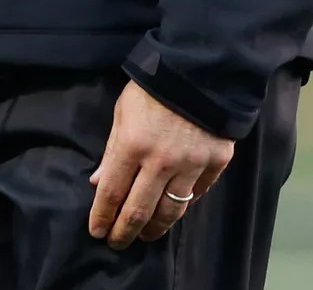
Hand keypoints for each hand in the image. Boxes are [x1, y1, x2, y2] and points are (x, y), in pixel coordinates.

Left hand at [87, 81, 232, 248]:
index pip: (112, 193)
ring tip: (145, 234)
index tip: (97, 232)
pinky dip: (184, 205)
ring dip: (154, 228)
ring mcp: (191, 166)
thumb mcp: (123, 112)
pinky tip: (173, 210)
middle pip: (139, 211)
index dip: (102, 217)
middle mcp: (161, 162)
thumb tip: (98, 182)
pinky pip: (197, 194)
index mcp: (132, 146)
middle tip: (118, 242)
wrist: (201, 69)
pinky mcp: (215, 164)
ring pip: (170, 211)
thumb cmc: (153, 88)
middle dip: (125, 231)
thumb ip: (112, 150)